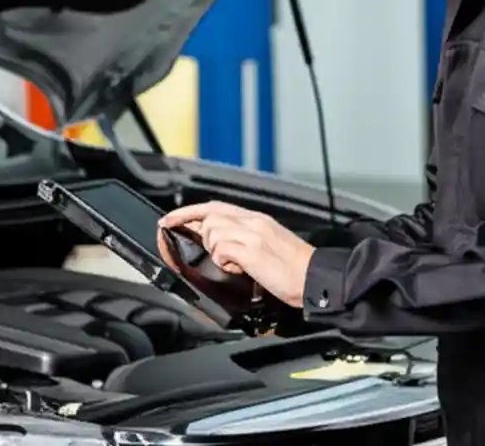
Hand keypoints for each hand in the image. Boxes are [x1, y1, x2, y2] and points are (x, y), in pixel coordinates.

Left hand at [159, 201, 314, 307]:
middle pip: (210, 216)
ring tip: (235, 263)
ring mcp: (252, 234)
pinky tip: (241, 269)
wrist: (315, 278)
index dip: (188, 211)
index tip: (169, 219)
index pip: (214, 206)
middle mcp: (253, 221)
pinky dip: (225, 262)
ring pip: (213, 232)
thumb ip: (243, 237)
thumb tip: (217, 240)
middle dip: (199, 233)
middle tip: (204, 248)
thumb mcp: (267, 244)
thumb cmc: (294, 269)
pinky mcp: (252, 250)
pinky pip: (222, 250)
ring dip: (216, 251)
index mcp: (256, 219)